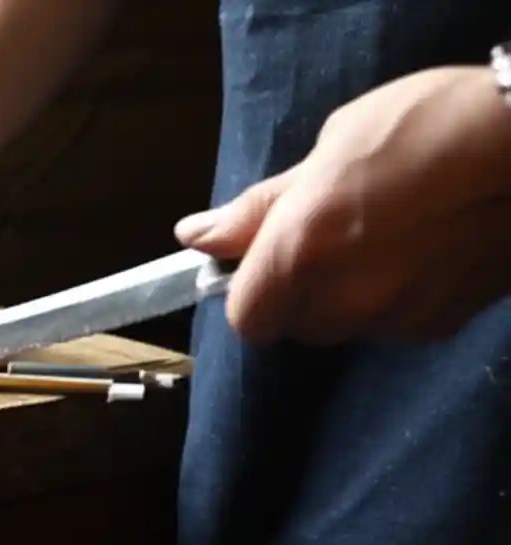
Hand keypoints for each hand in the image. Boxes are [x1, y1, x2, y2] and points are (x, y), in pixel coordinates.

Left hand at [175, 66, 510, 344]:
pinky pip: (393, 323)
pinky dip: (396, 297)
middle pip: (294, 324)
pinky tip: (424, 248)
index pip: (245, 318)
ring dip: (348, 295)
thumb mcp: (331, 147)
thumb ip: (260, 206)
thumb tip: (197, 236)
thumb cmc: (430, 126)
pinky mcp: (439, 326)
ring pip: (344, 325)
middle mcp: (342, 300)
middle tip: (331, 231)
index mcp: (300, 253)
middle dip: (300, 289)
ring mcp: (394, 319)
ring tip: (385, 233)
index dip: (248, 292)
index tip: (261, 261)